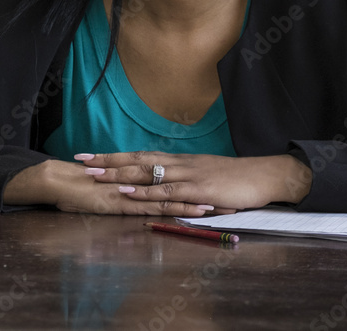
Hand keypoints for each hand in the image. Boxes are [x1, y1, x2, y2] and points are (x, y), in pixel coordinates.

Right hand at [3, 158, 216, 216]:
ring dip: (196, 202)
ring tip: (220, 206)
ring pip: (171, 196)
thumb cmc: (75, 186)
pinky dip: (177, 209)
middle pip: (175, 187)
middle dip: (200, 192)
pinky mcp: (123, 204)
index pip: (167, 181)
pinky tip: (194, 212)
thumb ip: (118, 190)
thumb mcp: (102, 190)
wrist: (55, 180)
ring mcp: (131, 192)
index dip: (189, 185)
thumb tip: (132, 194)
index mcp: (133, 178)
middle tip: (227, 196)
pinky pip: (155, 207)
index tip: (212, 189)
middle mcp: (136, 183)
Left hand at [75, 151, 311, 213]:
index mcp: (179, 161)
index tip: (91, 156)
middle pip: (135, 158)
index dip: (114, 156)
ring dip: (118, 173)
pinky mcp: (198, 189)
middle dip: (107, 161)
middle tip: (80, 160)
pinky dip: (144, 190)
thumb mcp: (205, 176)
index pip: (139, 154)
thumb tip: (164, 188)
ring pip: (145, 172)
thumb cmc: (236, 179)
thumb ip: (183, 181)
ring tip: (94, 175)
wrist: (265, 175)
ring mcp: (187, 175)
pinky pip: (165, 190)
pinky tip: (128, 191)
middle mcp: (178, 163)